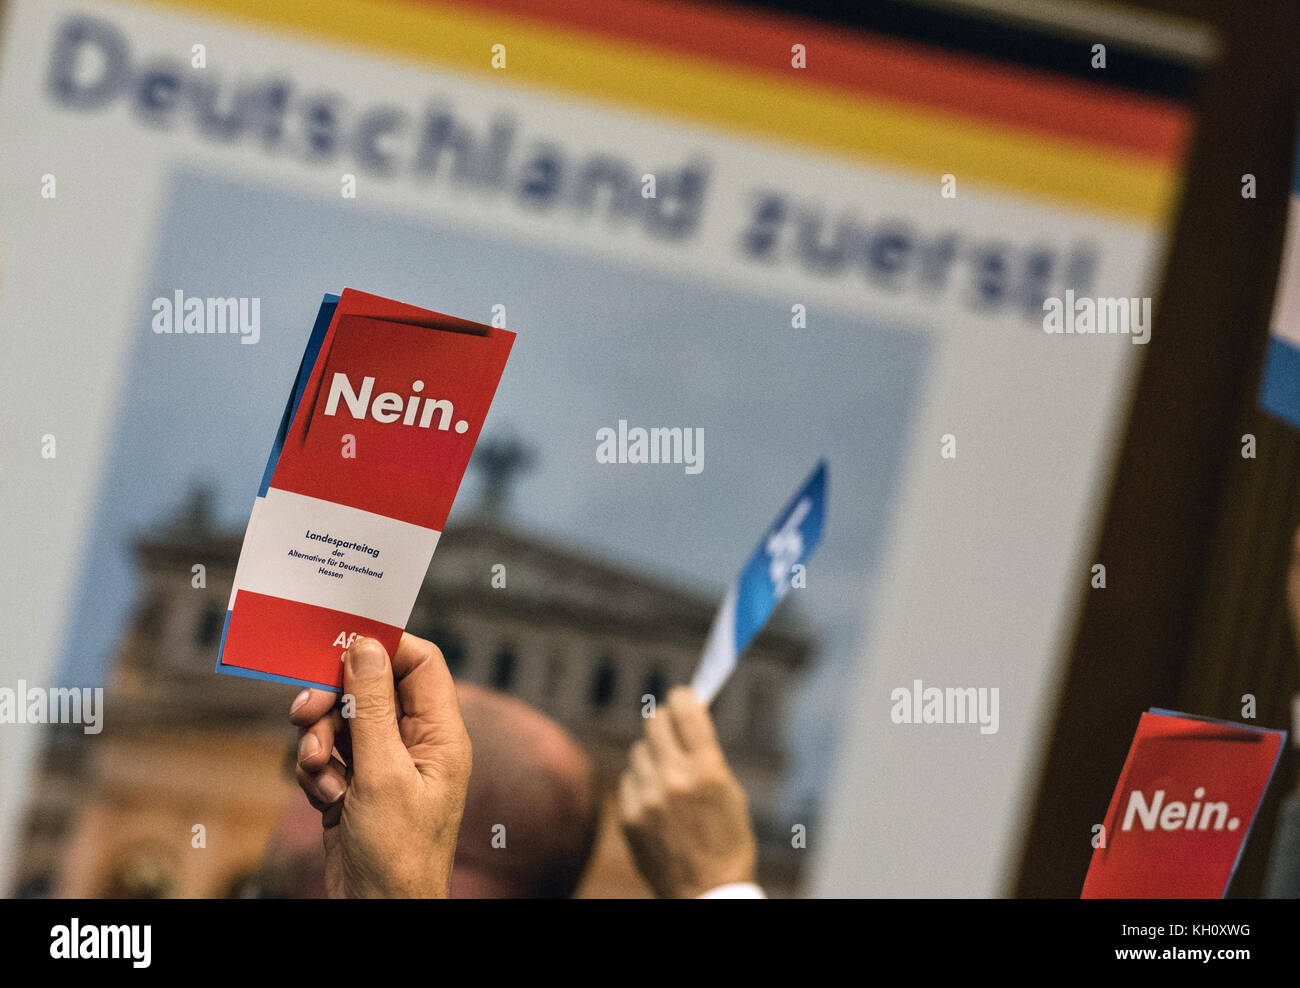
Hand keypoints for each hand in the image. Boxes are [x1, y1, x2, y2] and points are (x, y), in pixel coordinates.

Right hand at [289, 633, 471, 897]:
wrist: (377, 912)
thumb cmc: (396, 852)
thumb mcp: (382, 773)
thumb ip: (372, 707)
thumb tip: (366, 646)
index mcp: (440, 734)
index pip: (419, 663)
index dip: (382, 648)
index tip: (339, 646)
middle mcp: (417, 743)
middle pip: (371, 688)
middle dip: (332, 700)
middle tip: (303, 712)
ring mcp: (386, 765)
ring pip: (342, 722)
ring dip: (319, 742)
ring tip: (319, 772)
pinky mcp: (358, 786)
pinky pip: (329, 756)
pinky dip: (318, 772)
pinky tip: (326, 800)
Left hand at [617, 686, 756, 897]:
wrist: (707, 894)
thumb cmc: (728, 841)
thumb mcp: (730, 792)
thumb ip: (706, 754)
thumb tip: (687, 716)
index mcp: (709, 769)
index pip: (685, 708)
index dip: (684, 697)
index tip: (683, 698)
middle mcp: (675, 779)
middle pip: (655, 721)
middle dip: (665, 721)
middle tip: (672, 730)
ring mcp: (648, 798)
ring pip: (639, 750)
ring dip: (652, 755)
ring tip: (668, 778)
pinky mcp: (629, 816)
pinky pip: (628, 778)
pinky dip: (641, 783)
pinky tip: (657, 803)